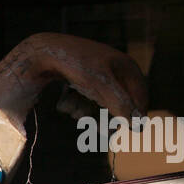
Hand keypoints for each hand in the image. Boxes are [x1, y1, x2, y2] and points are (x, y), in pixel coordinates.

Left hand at [0, 32, 148, 133]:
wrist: (44, 51)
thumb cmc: (76, 65)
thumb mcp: (100, 85)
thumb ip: (120, 104)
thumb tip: (139, 125)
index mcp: (128, 68)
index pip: (139, 99)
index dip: (131, 118)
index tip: (117, 132)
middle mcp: (116, 72)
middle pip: (118, 105)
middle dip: (103, 117)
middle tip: (95, 129)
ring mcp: (99, 77)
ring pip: (98, 106)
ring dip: (85, 112)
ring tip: (72, 109)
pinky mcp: (83, 81)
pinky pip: (84, 100)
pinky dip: (75, 104)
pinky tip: (64, 101)